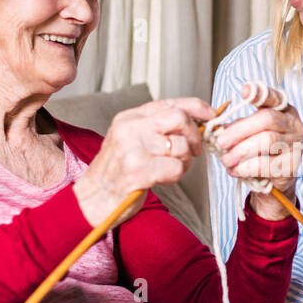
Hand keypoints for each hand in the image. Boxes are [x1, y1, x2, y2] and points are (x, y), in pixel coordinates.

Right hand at [73, 97, 214, 227]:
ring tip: (173, 168)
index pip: (170, 103)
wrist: (91, 199)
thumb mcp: (132, 140)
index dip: (196, 107)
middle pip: (179, 119)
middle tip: (195, 150)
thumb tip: (198, 121)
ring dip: (186, 161)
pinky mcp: (137, 172)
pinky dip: (177, 175)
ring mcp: (132, 149)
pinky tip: (163, 179)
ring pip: (180, 147)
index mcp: (129, 117)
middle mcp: (129, 128)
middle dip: (195, 136)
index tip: (211, 114)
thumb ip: (157, 127)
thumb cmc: (117, 171)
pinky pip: (176, 168)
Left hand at [211, 82, 302, 220]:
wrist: (273, 179)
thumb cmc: (260, 151)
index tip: (243, 91)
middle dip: (240, 130)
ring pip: (267, 141)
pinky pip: (266, 164)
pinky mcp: (292, 165)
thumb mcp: (249, 133)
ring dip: (241, 151)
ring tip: (226, 159)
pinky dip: (246, 167)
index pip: (273, 97)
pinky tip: (236, 170)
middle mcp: (293, 124)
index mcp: (283, 110)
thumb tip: (219, 128)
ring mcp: (296, 145)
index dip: (258, 93)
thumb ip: (238, 125)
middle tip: (221, 141)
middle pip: (267, 119)